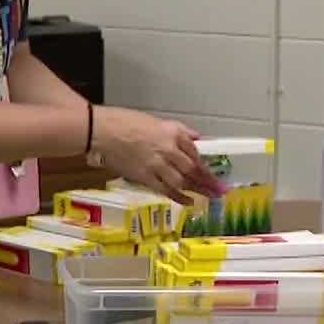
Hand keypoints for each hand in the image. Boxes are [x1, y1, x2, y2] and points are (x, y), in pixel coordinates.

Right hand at [89, 107, 225, 197]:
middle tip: (220, 189)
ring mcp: (157, 164)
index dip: (205, 163)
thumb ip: (178, 132)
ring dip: (198, 189)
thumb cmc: (125, 122)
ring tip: (211, 196)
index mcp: (172, 133)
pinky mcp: (145, 176)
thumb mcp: (156, 121)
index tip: (214, 170)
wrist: (102, 131)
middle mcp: (168, 149)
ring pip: (183, 180)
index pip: (195, 150)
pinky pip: (166, 189)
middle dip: (208, 180)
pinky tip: (190, 201)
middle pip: (193, 168)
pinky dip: (179, 197)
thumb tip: (196, 138)